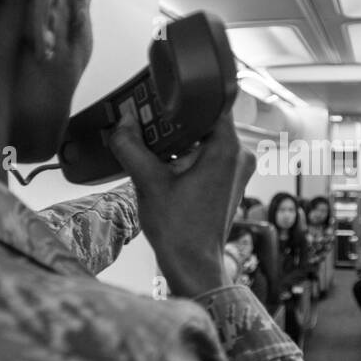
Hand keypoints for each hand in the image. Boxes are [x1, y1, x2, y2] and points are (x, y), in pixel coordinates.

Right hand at [108, 102, 254, 298]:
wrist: (193, 265)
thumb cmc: (179, 230)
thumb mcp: (147, 181)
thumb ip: (131, 145)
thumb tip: (121, 122)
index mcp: (227, 148)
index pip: (213, 101)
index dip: (187, 95)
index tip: (165, 95)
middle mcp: (239, 155)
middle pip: (207, 120)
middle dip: (177, 121)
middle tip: (150, 123)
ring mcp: (237, 169)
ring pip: (206, 138)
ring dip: (181, 140)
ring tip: (155, 148)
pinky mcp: (230, 181)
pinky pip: (209, 155)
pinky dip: (188, 155)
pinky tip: (165, 164)